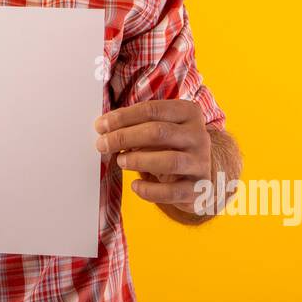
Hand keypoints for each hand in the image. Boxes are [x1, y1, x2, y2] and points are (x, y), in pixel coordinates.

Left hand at [94, 99, 210, 213]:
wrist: (199, 176)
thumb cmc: (170, 148)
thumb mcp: (159, 130)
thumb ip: (136, 125)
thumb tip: (104, 128)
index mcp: (188, 113)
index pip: (152, 110)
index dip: (123, 117)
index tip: (101, 126)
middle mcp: (198, 136)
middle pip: (159, 132)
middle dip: (125, 137)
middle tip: (102, 144)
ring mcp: (201, 162)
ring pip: (169, 161)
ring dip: (138, 160)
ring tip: (120, 161)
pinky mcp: (199, 188)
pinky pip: (173, 192)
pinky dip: (150, 190)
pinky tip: (135, 185)